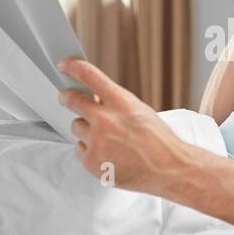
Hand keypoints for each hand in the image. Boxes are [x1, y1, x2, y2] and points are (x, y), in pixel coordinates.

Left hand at [57, 57, 191, 192]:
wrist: (168, 169)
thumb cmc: (159, 141)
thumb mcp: (139, 111)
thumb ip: (115, 103)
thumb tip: (94, 98)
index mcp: (120, 102)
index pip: (88, 75)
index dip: (72, 67)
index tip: (65, 65)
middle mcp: (105, 120)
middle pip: (71, 99)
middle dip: (67, 97)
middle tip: (66, 98)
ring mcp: (96, 141)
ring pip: (76, 126)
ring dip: (86, 129)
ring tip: (106, 138)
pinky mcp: (91, 161)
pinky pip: (79, 148)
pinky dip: (90, 150)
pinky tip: (107, 153)